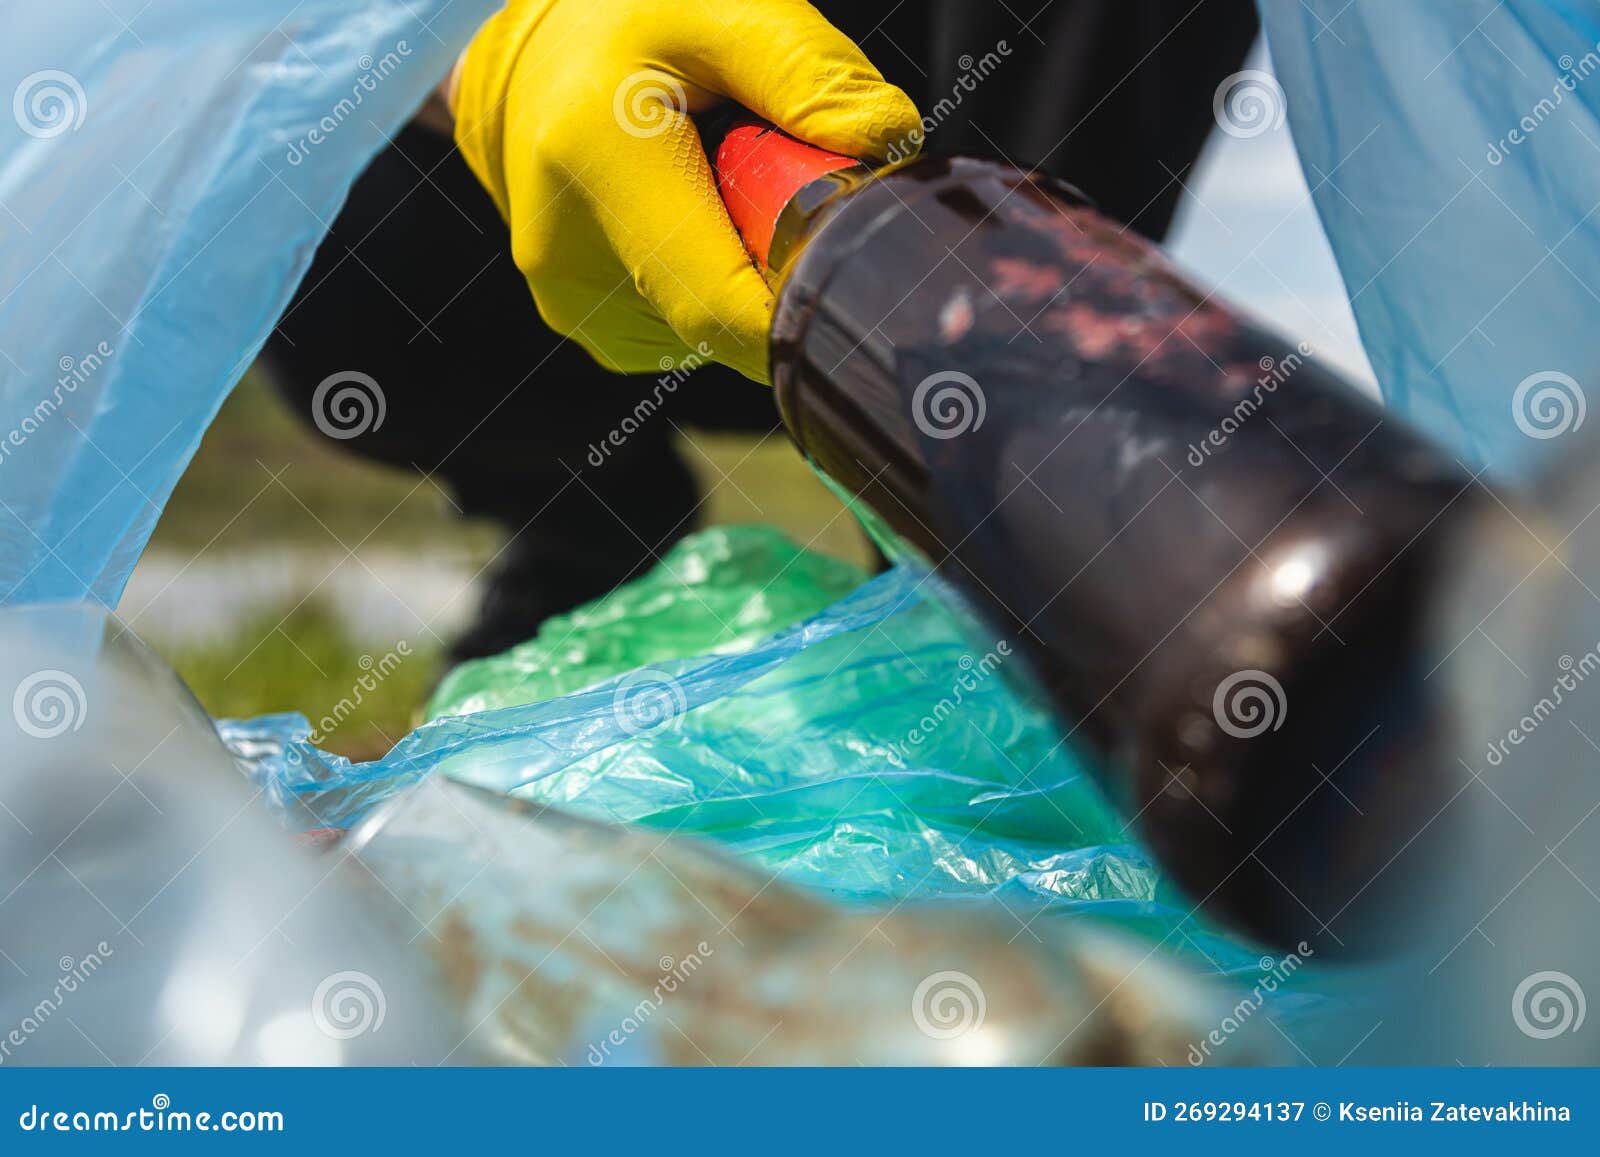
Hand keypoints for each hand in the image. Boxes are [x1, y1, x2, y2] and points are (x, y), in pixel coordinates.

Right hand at [449, 0, 919, 383]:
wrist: (533, 57)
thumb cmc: (623, 21)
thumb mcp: (719, 9)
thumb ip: (808, 74)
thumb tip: (887, 143)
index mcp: (598, 168)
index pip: (724, 309)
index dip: (804, 310)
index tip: (853, 269)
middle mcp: (572, 260)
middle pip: (732, 323)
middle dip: (781, 268)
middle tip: (778, 186)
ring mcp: (577, 305)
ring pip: (717, 334)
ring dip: (747, 275)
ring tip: (721, 190)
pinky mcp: (592, 325)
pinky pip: (691, 330)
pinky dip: (717, 282)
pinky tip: (696, 218)